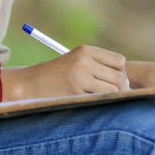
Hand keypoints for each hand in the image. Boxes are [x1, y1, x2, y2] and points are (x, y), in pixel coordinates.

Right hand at [3, 45, 129, 100]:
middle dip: (121, 88)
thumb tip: (125, 80)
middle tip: (115, 95)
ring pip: (112, 91)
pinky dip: (99, 104)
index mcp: (86, 50)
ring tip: (101, 99)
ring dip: (111, 98)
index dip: (121, 72)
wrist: (29, 84)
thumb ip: (98, 65)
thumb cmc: (56, 74)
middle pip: (119, 77)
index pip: (119, 61)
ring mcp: (81, 78)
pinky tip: (90, 104)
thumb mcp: (75, 61)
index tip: (115, 80)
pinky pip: (99, 100)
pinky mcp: (76, 93)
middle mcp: (85, 61)